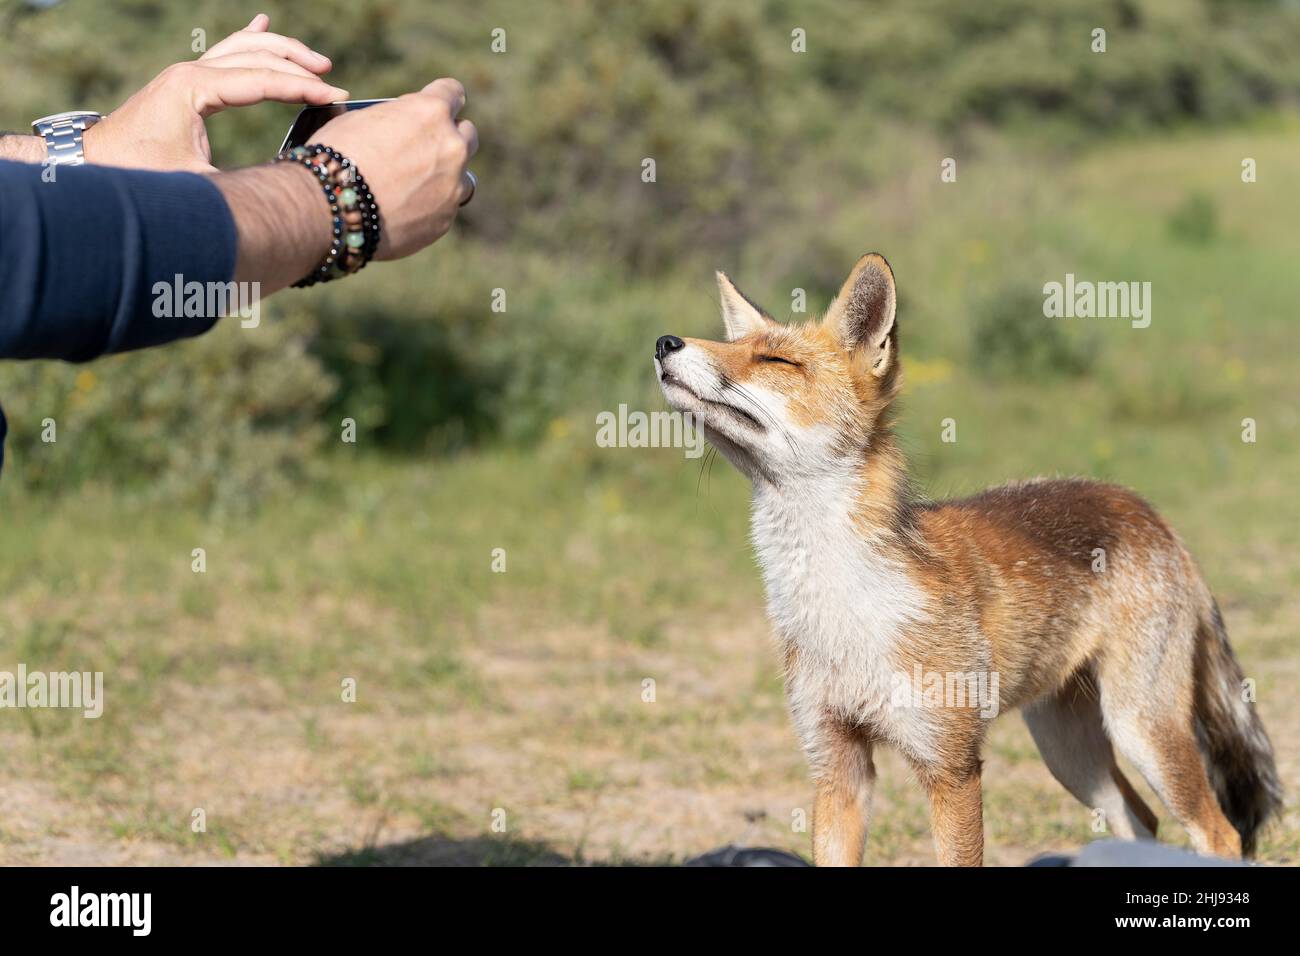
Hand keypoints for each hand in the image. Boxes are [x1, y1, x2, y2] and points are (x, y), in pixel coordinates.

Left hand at [84, 14, 347, 172]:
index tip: (337, 96)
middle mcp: (192, 72)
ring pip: (244, 47)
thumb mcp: (192, 186)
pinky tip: (263, 22)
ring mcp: (188, 73)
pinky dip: (250, 38)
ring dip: (282, 51)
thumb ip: (235, 185)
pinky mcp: (187, 82)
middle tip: (334, 82)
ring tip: (317, 63)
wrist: (95, 162)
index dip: (304, 88)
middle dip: (300, 66)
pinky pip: (226, 52)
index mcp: (194, 88)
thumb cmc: (140, 174)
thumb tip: (280, 191)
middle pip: (258, 55)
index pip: (262, 80)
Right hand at [311, 78, 478, 258]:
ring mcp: (452, 186)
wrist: (331, 207)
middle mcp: (452, 147)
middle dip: (450, 137)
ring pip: (462, 176)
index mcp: (431, 112)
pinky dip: (430, 206)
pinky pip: (445, 207)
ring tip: (416, 185)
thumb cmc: (336, 155)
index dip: (443, 97)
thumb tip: (398, 126)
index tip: (439, 104)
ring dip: (445, 176)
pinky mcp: (445, 219)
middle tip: (429, 146)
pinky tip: (405, 209)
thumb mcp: (362, 119)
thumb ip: (393, 120)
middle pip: (467, 134)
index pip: (453, 92)